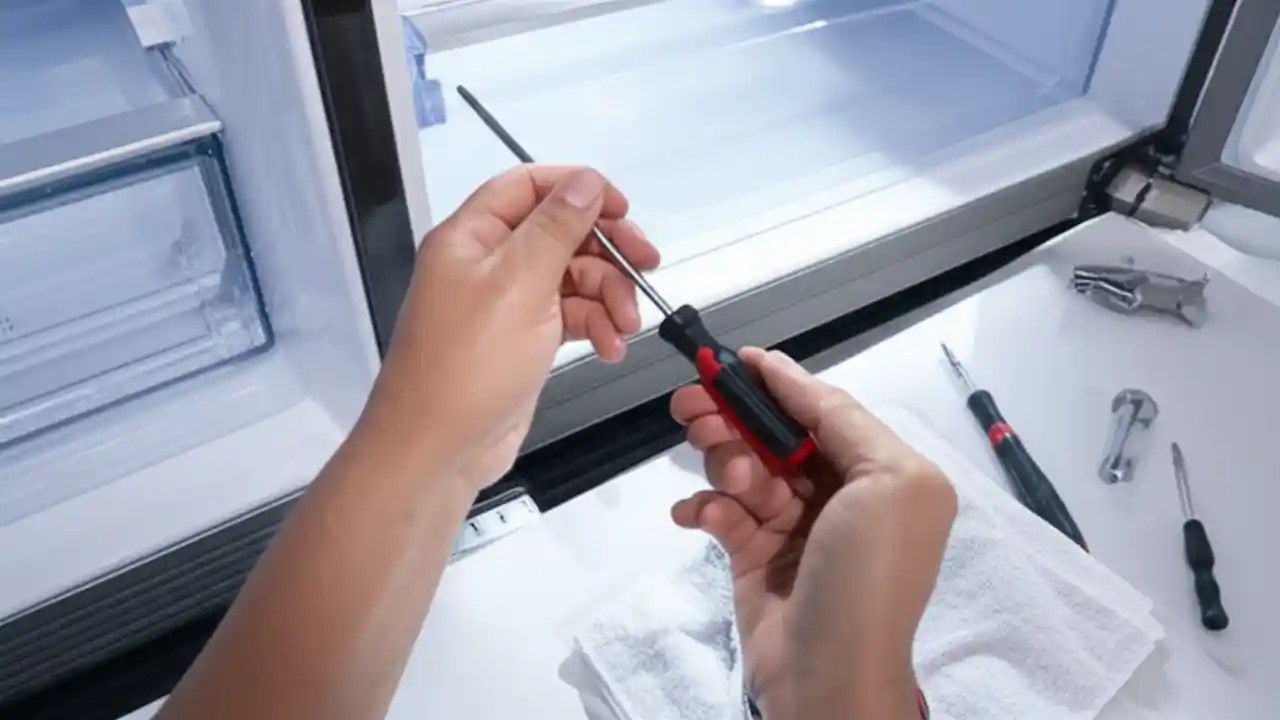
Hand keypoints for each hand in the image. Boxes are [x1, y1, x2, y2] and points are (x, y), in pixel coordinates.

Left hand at [366, 165, 658, 489]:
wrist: (439, 448)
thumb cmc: (462, 369)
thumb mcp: (519, 284)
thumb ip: (556, 227)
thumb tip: (585, 182)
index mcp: (473, 236)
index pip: (530, 186)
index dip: (579, 189)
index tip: (621, 210)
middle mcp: (488, 263)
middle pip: (561, 232)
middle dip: (607, 249)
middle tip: (645, 263)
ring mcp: (506, 303)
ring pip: (574, 277)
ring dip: (609, 296)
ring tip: (625, 325)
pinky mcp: (523, 338)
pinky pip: (571, 316)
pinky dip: (596, 327)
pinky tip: (610, 347)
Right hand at [670, 349, 955, 719]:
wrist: (828, 674)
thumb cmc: (867, 577)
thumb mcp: (887, 483)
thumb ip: (841, 419)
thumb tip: (788, 373)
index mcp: (887, 474)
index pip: (826, 411)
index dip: (780, 383)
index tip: (734, 360)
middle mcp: (843, 496)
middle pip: (775, 434)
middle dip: (734, 418)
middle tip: (692, 409)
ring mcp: (796, 527)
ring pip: (744, 466)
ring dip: (725, 465)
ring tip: (728, 488)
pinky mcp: (755, 556)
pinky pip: (721, 511)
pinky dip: (705, 508)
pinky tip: (698, 516)